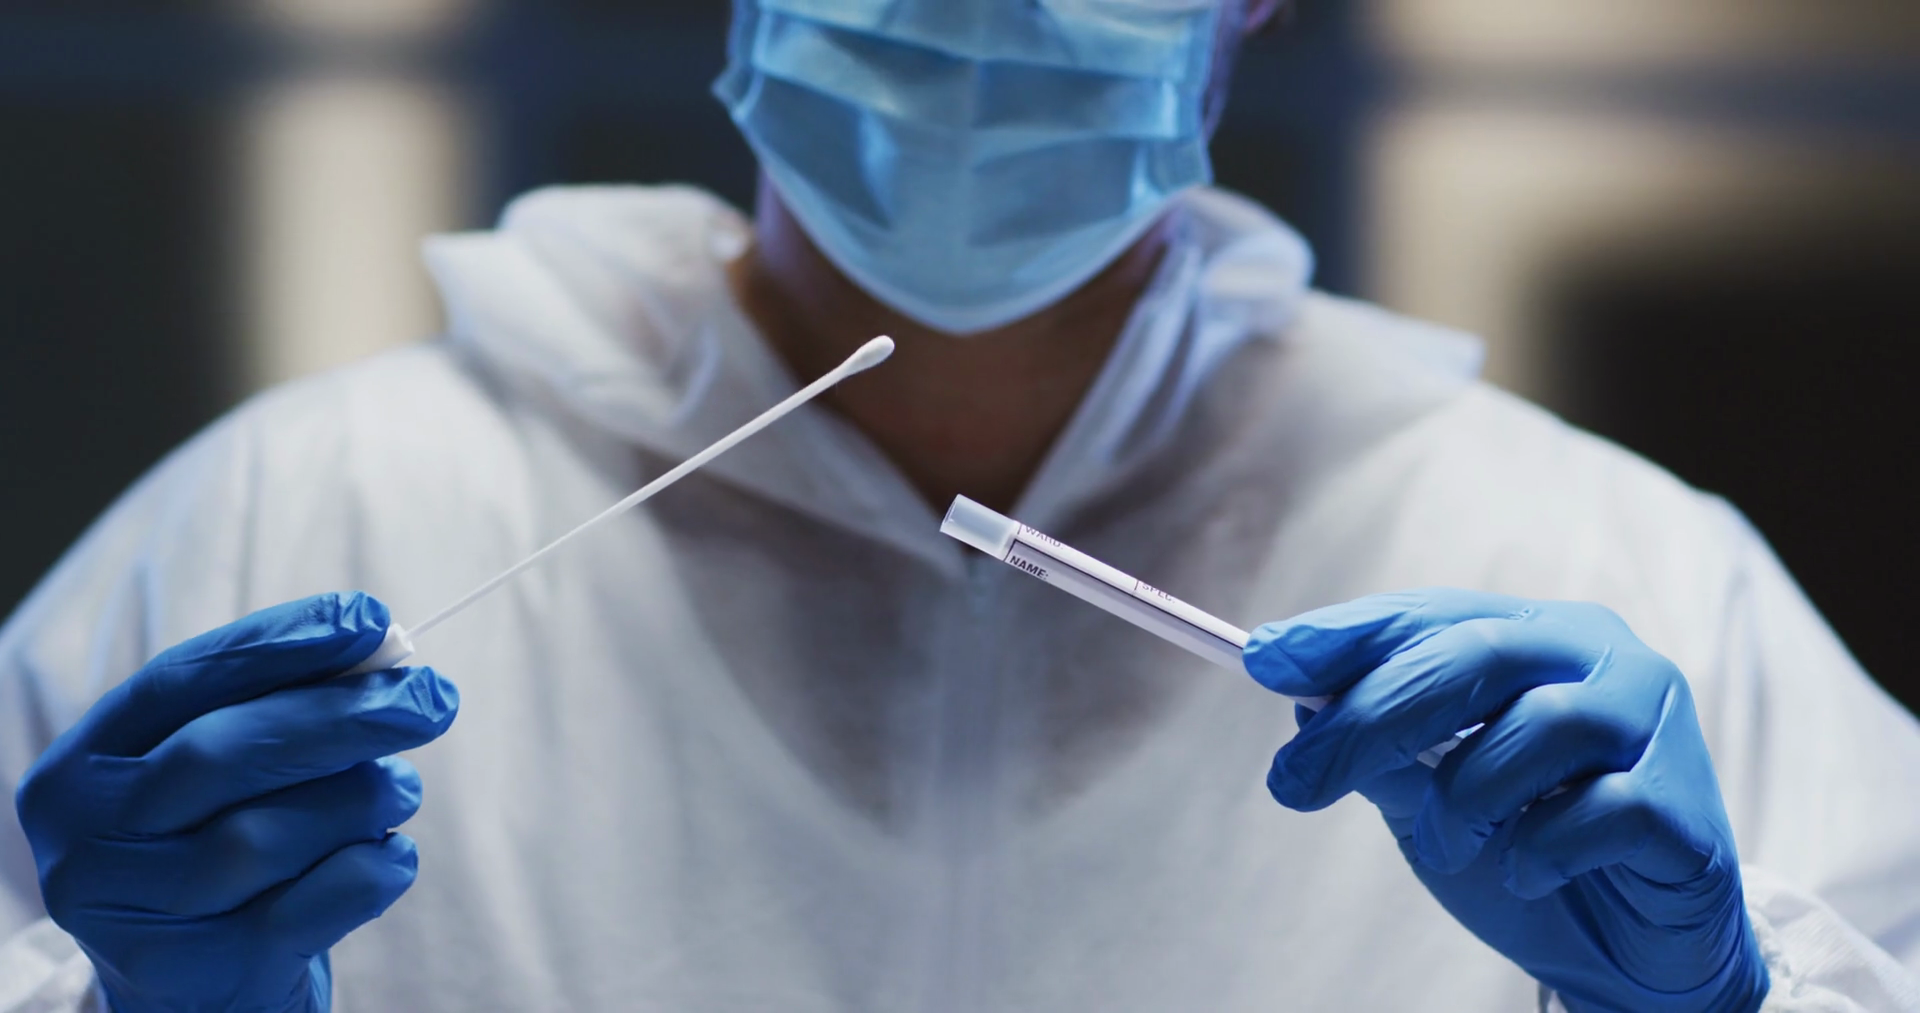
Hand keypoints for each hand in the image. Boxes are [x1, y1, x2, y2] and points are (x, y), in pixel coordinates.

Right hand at [14, 592, 458, 1012]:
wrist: (199, 991)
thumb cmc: (220, 848)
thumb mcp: (221, 776)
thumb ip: (277, 705)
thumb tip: (377, 645)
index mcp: (81, 770)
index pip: (182, 681)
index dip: (281, 644)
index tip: (370, 619)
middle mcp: (88, 846)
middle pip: (221, 754)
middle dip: (341, 716)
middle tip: (433, 699)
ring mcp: (136, 919)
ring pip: (267, 834)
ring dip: (362, 799)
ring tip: (400, 789)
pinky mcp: (204, 974)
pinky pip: (315, 904)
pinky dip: (374, 867)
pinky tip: (391, 854)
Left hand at [1245, 590, 1767, 1012]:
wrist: (1631, 956)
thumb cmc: (1525, 852)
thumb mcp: (1429, 799)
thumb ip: (1381, 750)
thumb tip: (1301, 707)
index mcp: (1535, 636)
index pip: (1431, 614)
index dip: (1346, 633)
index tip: (1262, 658)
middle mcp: (1599, 657)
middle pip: (1475, 657)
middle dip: (1371, 717)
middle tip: (1295, 782)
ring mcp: (1653, 722)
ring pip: (1538, 727)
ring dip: (1464, 798)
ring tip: (1448, 845)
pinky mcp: (1683, 803)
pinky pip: (1599, 808)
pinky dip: (1540, 847)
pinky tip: (1528, 871)